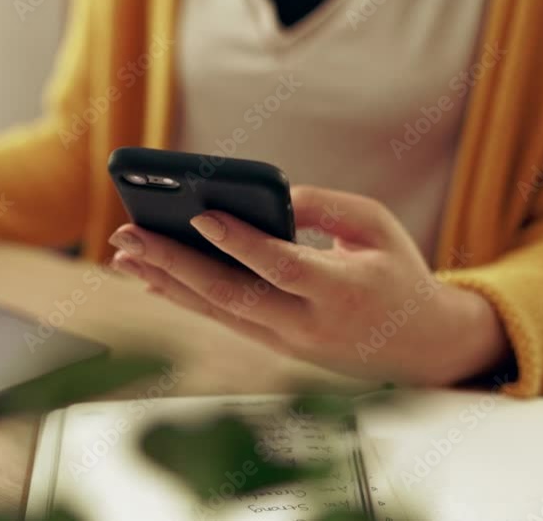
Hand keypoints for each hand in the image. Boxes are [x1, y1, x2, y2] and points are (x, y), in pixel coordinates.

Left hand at [108, 186, 509, 385]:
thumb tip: (272, 196)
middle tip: (130, 236)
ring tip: (124, 255)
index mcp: (343, 292)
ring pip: (216, 312)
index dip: (242, 243)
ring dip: (166, 283)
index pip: (284, 267)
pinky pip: (221, 319)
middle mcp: (308, 326)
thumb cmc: (397, 274)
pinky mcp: (273, 345)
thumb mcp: (378, 227)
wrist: (419, 345)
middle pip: (232, 297)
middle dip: (175, 265)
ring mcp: (287, 343)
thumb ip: (326, 208)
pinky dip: (184, 297)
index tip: (201, 215)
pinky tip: (151, 278)